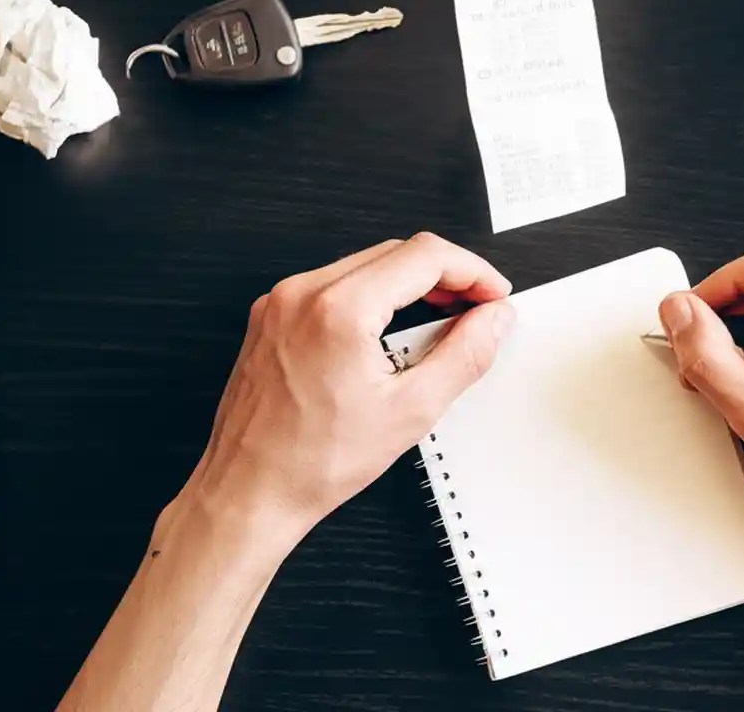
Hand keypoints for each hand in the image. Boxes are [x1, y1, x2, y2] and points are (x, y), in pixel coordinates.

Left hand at [190, 233, 514, 538]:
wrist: (249, 491)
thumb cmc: (312, 463)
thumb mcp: (411, 411)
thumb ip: (464, 355)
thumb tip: (493, 319)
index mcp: (338, 309)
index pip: (425, 256)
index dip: (473, 271)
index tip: (492, 295)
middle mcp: (302, 294)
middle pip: (396, 253)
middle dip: (445, 276)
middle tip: (474, 310)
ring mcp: (280, 302)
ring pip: (364, 265)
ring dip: (408, 285)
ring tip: (437, 324)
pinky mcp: (269, 316)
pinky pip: (332, 285)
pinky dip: (370, 298)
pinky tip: (388, 334)